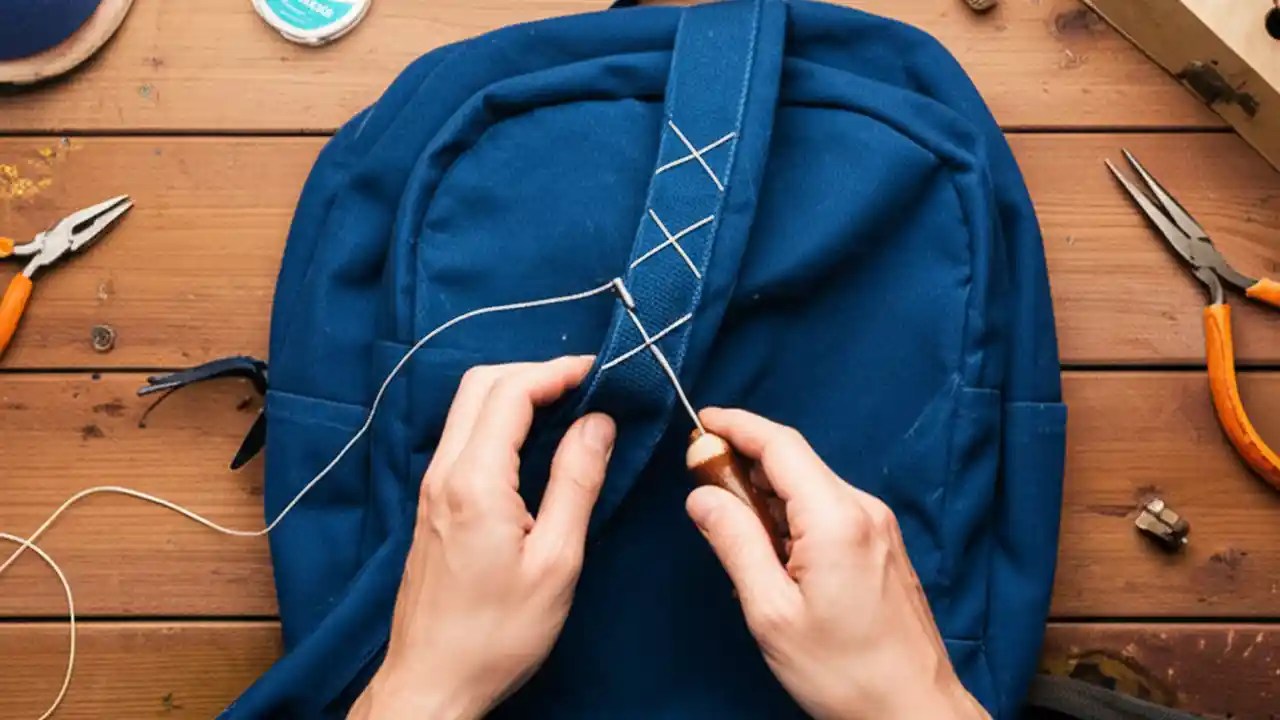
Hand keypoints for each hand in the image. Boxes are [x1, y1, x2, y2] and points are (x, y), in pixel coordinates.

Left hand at [349, 356, 615, 719]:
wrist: (432, 682)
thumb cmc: (497, 634)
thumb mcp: (556, 562)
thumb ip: (576, 482)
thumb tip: (597, 423)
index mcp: (474, 482)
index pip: (511, 392)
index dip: (558, 371)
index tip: (600, 372)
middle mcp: (443, 473)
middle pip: (480, 385)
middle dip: (534, 372)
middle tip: (583, 385)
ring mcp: (431, 488)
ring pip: (467, 408)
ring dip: (515, 394)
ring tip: (567, 409)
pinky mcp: (431, 505)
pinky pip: (463, 438)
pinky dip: (499, 421)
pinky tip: (534, 444)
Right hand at [685, 408, 988, 719]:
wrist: (913, 710)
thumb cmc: (844, 671)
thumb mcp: (771, 611)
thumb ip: (735, 543)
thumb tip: (702, 496)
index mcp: (836, 519)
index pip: (780, 445)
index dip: (737, 425)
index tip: (701, 422)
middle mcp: (863, 510)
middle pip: (795, 461)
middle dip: (745, 461)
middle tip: (701, 484)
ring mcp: (878, 526)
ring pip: (811, 485)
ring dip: (768, 492)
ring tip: (734, 528)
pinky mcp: (882, 545)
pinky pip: (829, 508)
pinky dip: (793, 513)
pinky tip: (773, 549)